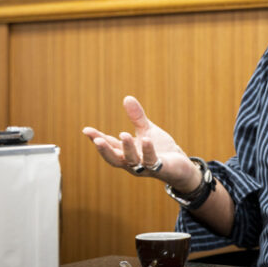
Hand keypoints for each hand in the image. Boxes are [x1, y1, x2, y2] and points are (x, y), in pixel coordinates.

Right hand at [82, 96, 198, 190]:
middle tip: (97, 140)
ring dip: (127, 148)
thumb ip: (136, 117)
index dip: (98, 139)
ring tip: (123, 134)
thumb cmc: (160, 149)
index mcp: (126, 153)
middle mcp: (132, 163)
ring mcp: (145, 167)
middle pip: (115, 159)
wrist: (181, 166)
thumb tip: (127, 97)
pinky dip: (148, 150)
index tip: (86, 130)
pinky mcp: (160, 168)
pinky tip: (146, 139)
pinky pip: (152, 160)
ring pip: (132, 160)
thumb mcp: (146, 130)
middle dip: (105, 150)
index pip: (110, 146)